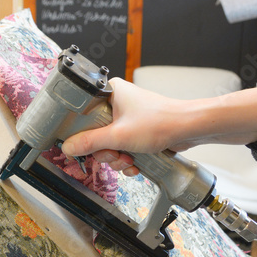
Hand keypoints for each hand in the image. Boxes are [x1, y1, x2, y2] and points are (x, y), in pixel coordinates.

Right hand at [60, 80, 256, 175]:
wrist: (188, 129)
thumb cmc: (160, 122)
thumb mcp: (118, 136)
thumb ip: (90, 142)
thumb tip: (68, 146)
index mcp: (108, 93)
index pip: (81, 113)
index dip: (81, 133)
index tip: (84, 145)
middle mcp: (116, 103)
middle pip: (94, 133)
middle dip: (105, 151)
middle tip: (114, 154)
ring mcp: (127, 118)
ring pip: (108, 144)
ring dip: (116, 158)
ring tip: (129, 159)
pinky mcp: (136, 131)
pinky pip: (121, 147)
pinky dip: (126, 158)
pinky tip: (135, 163)